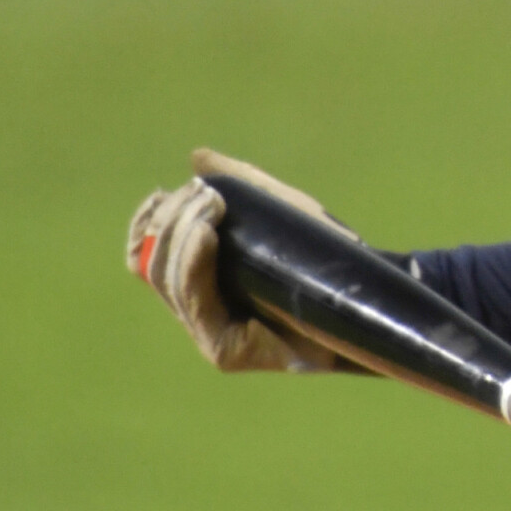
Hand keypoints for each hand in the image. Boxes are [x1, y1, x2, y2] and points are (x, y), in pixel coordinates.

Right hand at [125, 149, 349, 372]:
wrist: (366, 295)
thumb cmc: (324, 254)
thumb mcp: (281, 207)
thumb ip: (241, 184)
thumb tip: (198, 157)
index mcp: (199, 279)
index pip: (145, 257)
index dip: (144, 224)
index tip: (162, 192)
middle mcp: (197, 309)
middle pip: (152, 264)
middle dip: (171, 220)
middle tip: (206, 192)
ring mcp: (208, 334)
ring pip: (169, 281)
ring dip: (182, 235)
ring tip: (209, 203)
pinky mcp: (226, 352)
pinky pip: (196, 304)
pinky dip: (194, 264)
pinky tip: (206, 234)